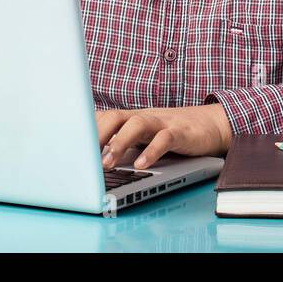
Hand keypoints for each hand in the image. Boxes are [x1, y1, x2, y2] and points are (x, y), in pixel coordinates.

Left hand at [95, 104, 232, 168]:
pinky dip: (151, 151)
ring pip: (137, 124)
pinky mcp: (181, 132)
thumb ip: (123, 145)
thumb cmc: (173, 133)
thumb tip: (94, 163)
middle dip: (97, 134)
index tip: (70, 147)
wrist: (212, 124)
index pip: (104, 118)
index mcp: (132, 119)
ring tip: (107, 163)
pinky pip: (164, 138)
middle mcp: (144, 117)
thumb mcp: (146, 138)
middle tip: (85, 156)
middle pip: (116, 116)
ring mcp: (163, 122)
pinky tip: (141, 165)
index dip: (86, 130)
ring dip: (119, 143)